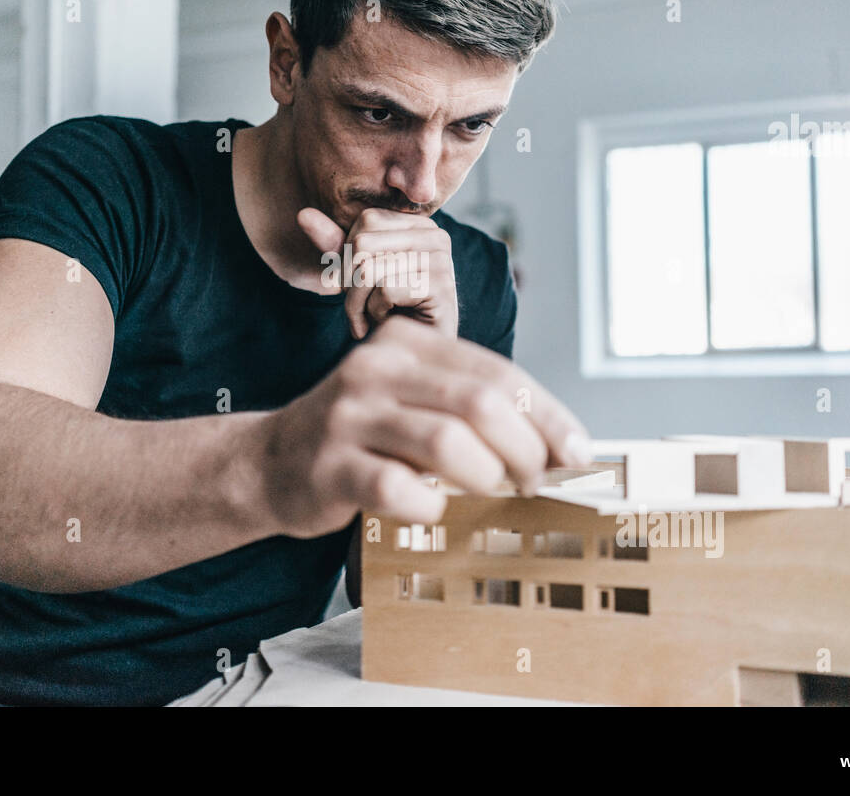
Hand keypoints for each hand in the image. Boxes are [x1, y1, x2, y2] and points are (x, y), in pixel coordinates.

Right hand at [254, 316, 595, 536]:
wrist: (271, 461)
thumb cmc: (362, 435)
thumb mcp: (412, 398)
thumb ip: (471, 407)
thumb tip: (560, 445)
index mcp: (407, 341)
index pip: (496, 372)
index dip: (548, 415)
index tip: (577, 452)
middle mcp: (376, 367)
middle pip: (479, 403)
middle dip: (524, 449)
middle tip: (533, 480)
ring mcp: (348, 415)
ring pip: (445, 443)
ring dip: (485, 477)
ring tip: (490, 492)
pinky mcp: (330, 466)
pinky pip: (399, 488)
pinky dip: (430, 505)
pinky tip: (432, 508)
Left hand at [298, 206, 457, 338]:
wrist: (414, 349)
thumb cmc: (388, 309)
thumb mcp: (356, 272)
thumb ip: (335, 243)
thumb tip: (303, 214)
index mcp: (419, 224)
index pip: (366, 221)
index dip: (349, 257)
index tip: (357, 286)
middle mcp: (436, 235)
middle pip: (364, 243)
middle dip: (350, 282)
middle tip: (360, 308)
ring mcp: (441, 261)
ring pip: (369, 269)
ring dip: (359, 302)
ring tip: (371, 317)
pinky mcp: (440, 287)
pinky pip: (384, 290)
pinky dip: (376, 312)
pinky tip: (388, 321)